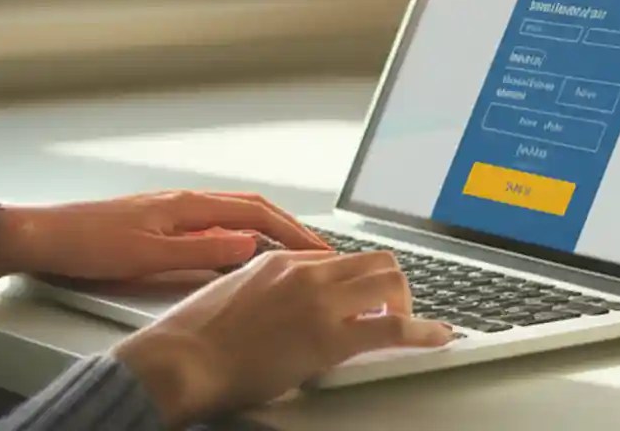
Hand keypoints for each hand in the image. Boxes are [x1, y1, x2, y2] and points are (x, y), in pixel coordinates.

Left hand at [0, 191, 328, 280]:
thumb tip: (249, 245)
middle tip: (316, 249)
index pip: (255, 213)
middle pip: (251, 208)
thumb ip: (202, 250)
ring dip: (266, 230)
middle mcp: (185, 201)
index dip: (292, 230)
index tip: (318, 248)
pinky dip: (240, 235)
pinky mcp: (162, 222)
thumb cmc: (88, 245)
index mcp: (187, 205)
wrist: (44, 237)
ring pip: (234, 215)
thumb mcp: (150, 255)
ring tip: (290, 252)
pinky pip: (215, 225)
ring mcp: (173, 209)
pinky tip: (240, 254)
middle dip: (288, 226)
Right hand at [111, 251, 451, 426]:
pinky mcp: (329, 338)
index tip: (364, 297)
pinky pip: (392, 328)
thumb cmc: (194, 338)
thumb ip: (264, 292)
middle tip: (392, 309)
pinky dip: (424, 332)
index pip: (338, 258)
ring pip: (389, 282)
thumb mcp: (231, 296)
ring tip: (408, 324)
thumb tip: (280, 305)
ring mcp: (319, 302)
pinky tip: (438, 338)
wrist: (181, 360)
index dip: (356, 281)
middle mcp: (305, 272)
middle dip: (392, 284)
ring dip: (406, 303)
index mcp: (280, 262)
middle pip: (373, 260)